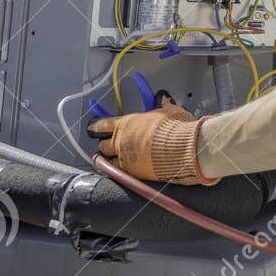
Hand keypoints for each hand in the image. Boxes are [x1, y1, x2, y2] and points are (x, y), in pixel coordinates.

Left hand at [88, 96, 216, 184]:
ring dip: (112, 160)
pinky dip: (122, 172)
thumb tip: (163, 100)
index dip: (95, 126)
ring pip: (109, 162)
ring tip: (117, 160)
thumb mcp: (168, 112)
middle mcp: (121, 142)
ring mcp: (126, 160)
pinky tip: (128, 171)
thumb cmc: (175, 129)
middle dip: (105, 145)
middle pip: (102, 145)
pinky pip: (121, 174)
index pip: (102, 124)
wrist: (183, 150)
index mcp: (126, 124)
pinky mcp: (134, 175)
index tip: (92, 128)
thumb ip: (161, 107)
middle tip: (109, 145)